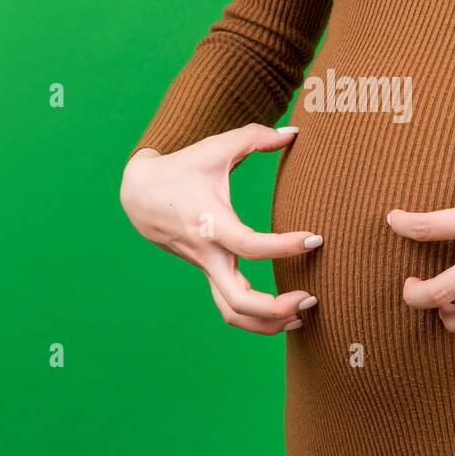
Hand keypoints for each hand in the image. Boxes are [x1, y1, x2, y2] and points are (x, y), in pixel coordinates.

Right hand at [120, 124, 322, 334]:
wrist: (139, 192)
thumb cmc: (181, 169)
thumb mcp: (215, 148)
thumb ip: (255, 137)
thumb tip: (293, 133)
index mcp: (211, 224)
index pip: (251, 247)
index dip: (285, 247)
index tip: (315, 239)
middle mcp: (208, 253)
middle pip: (239, 300)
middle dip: (277, 307)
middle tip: (312, 297)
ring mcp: (206, 268)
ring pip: (233, 313)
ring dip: (268, 323)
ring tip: (303, 316)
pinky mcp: (208, 272)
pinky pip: (230, 306)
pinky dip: (257, 317)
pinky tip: (285, 313)